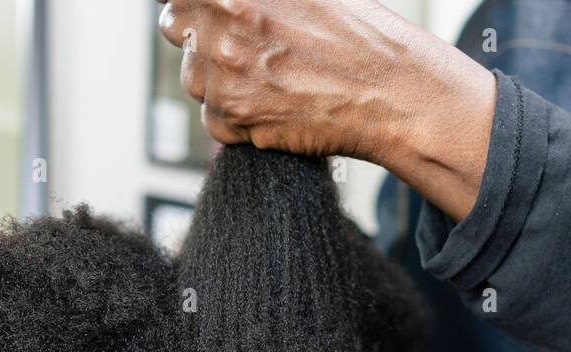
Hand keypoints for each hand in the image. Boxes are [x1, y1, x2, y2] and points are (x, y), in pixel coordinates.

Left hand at [154, 0, 496, 220]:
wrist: (392, 92)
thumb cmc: (361, 35)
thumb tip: (226, 0)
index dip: (194, 3)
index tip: (209, 14)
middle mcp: (223, 27)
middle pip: (177, 30)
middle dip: (201, 36)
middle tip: (239, 46)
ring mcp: (225, 77)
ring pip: (194, 78)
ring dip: (218, 79)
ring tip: (266, 77)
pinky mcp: (236, 120)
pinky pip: (213, 121)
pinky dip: (236, 119)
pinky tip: (273, 105)